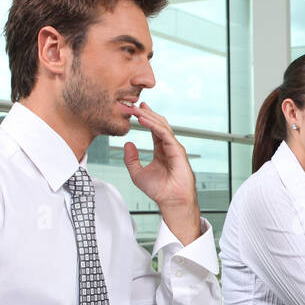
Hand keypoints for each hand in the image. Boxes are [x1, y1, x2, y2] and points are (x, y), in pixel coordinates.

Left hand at [122, 102, 200, 237]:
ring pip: (162, 127)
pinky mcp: (177, 151)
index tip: (135, 110)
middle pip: (158, 124)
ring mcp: (174, 148)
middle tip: (135, 104)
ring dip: (149, 116)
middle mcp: (168, 147)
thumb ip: (131, 159)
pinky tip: (144, 120)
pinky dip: (154, 126)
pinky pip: (165, 134)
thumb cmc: (159, 190)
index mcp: (161, 151)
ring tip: (137, 109)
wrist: (170, 200)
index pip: (153, 130)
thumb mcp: (137, 174)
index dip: (145, 119)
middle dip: (147, 113)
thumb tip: (127, 144)